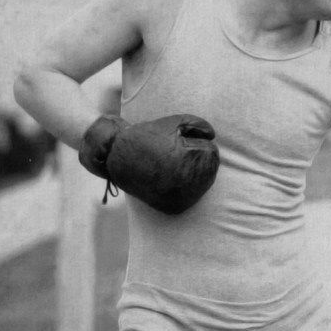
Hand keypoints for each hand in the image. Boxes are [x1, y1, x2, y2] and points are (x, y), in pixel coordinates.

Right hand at [78, 112, 219, 213]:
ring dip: (195, 172)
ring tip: (173, 164)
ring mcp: (180, 198)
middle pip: (210, 169)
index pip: (212, 153)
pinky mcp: (174, 208)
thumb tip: (212, 137)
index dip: (198, 143)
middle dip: (198, 158)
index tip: (181, 142)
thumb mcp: (175, 122)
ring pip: (203, 184)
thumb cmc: (148, 136)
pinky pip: (192, 196)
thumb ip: (199, 126)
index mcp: (188, 160)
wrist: (118, 158)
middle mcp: (186, 183)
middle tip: (176, 153)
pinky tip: (171, 177)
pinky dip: (186, 186)